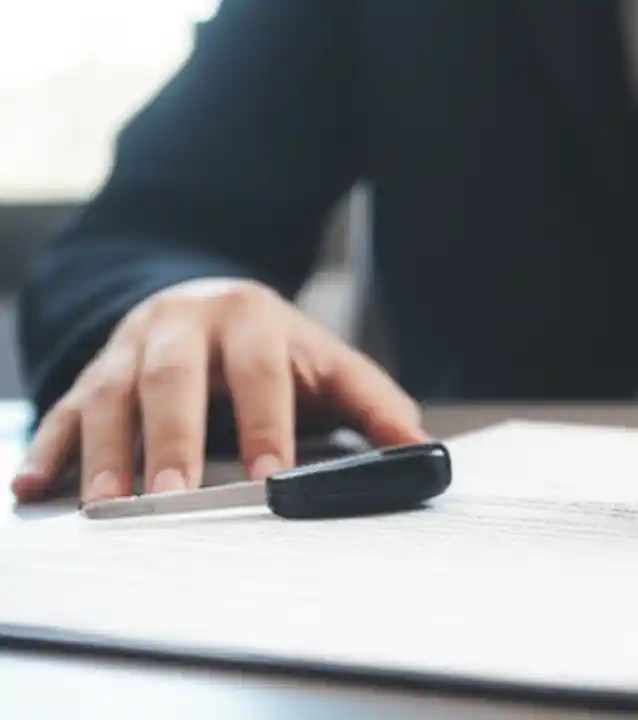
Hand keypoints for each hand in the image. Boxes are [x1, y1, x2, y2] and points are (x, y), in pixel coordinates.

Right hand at [11, 278, 426, 502]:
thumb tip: (422, 452)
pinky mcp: (93, 373)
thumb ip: (375, 403)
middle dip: (173, 436)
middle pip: (171, 375)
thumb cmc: (275, 346)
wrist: (206, 301)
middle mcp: (182, 323)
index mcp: (251, 318)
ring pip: (110, 393)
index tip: (273, 479)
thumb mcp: (328, 363)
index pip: (259, 373)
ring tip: (108, 502)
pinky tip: (33, 486)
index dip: (266, 426)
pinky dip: (49, 448)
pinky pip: (65, 409)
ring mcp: (130, 346)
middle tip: (175, 496)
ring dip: (106, 450)